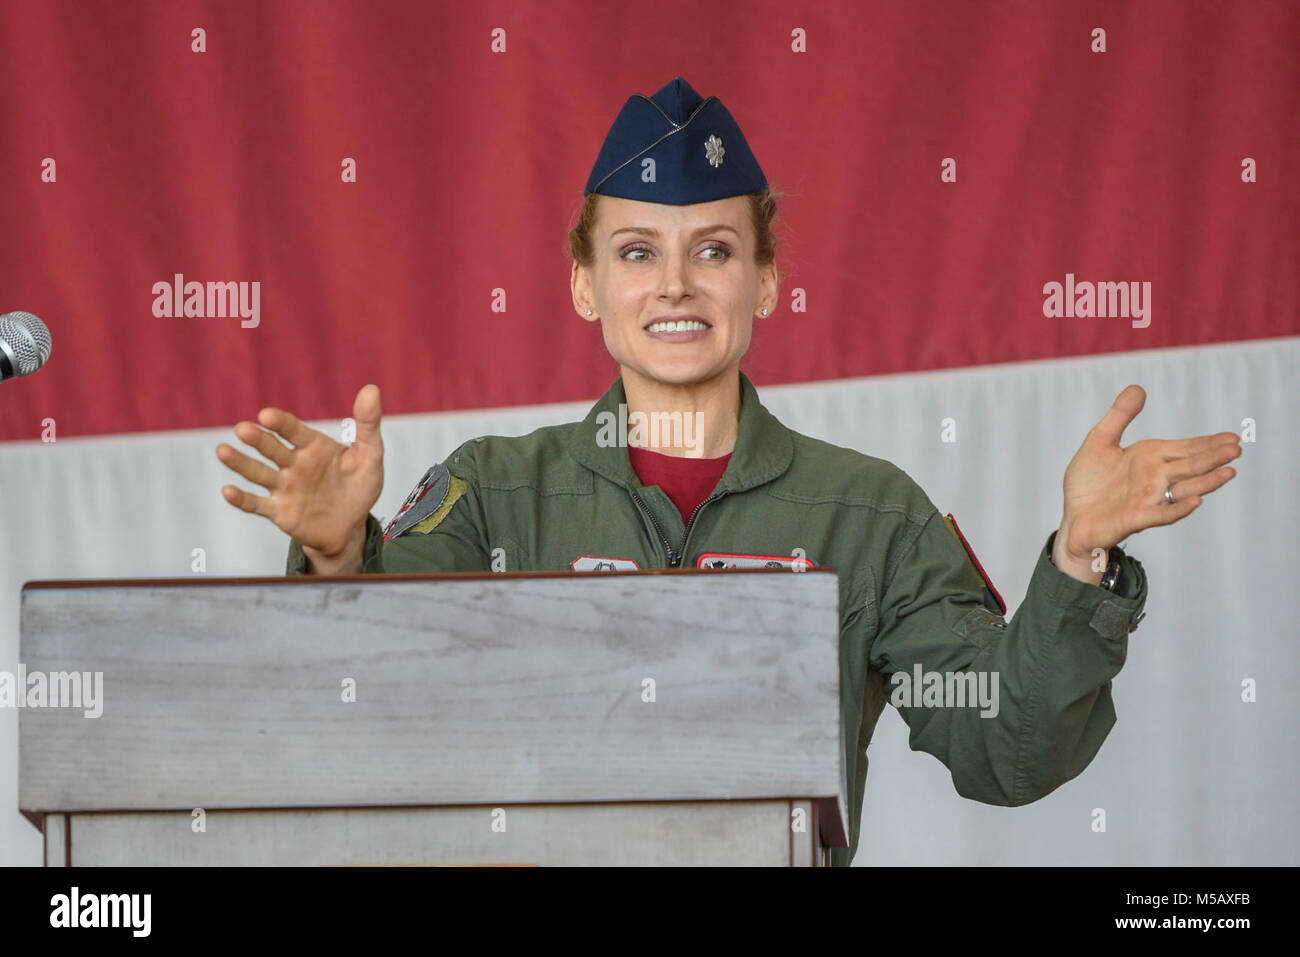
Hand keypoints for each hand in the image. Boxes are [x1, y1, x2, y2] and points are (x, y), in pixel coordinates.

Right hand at [216, 385, 384, 558]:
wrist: (351, 526)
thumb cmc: (358, 487)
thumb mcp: (370, 455)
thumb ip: (368, 424)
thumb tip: (371, 389)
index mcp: (313, 446)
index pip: (294, 430)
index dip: (281, 422)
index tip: (266, 415)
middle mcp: (294, 464)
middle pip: (272, 449)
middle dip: (258, 440)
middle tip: (243, 429)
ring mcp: (284, 487)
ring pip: (258, 473)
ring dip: (240, 463)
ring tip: (222, 451)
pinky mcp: (279, 512)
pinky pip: (257, 504)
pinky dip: (242, 499)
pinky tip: (227, 490)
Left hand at [1056, 385, 1240, 565]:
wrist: (1072, 517)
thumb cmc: (1088, 482)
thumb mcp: (1099, 441)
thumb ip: (1119, 416)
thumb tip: (1138, 388)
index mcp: (1149, 458)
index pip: (1186, 448)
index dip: (1208, 443)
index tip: (1233, 437)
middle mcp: (1154, 478)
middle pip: (1190, 466)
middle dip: (1213, 457)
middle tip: (1237, 449)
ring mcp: (1148, 499)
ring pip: (1184, 489)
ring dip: (1206, 481)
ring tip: (1229, 472)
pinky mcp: (1135, 518)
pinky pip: (1161, 514)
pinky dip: (1178, 508)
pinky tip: (1196, 501)